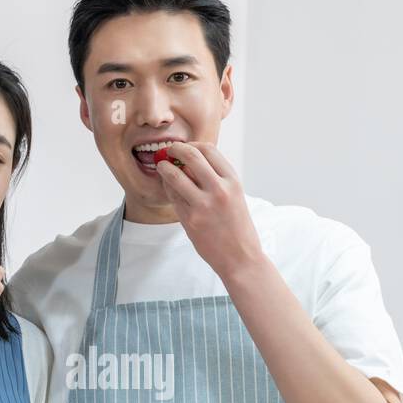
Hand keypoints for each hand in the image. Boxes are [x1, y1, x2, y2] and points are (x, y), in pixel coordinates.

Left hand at [154, 141, 265, 279]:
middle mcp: (219, 190)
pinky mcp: (190, 220)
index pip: (209, 150)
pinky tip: (167, 186)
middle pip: (191, 155)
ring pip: (175, 175)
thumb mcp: (235, 196)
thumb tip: (191, 160)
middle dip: (175, 149)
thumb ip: (217, 178)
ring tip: (162, 166)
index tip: (186, 148)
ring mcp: (203, 205)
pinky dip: (167, 187)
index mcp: (233, 181)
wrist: (241, 257)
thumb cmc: (238, 227)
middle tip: (168, 150)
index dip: (193, 145)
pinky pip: (172, 196)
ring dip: (164, 167)